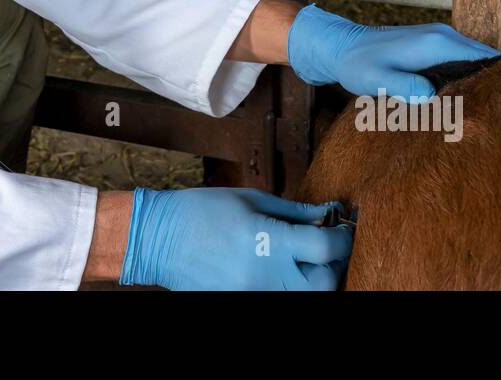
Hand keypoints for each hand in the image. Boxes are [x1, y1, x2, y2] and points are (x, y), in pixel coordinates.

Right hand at [119, 187, 351, 290]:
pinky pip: (278, 296)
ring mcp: (253, 294)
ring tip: (303, 257)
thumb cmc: (200, 211)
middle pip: (324, 284)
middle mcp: (264, 275)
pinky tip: (279, 266)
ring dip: (312, 278)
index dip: (342, 238)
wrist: (158, 240)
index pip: (325, 248)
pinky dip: (288, 284)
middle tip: (328, 246)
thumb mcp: (250, 199)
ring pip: (304, 296)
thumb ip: (292, 211)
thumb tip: (324, 215)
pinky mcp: (243, 301)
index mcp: (266, 241)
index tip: (342, 228)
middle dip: (333, 265)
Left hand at [286, 4, 500, 98]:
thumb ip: (405, 87)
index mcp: (438, 43)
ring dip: (478, 85)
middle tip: (500, 119)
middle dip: (493, 87)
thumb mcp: (378, 79)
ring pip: (473, 63)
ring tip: (484, 115)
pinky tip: (462, 103)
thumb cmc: (358, 64)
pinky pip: (459, 63)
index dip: (500, 83)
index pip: (485, 60)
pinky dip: (464, 80)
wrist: (340, 46)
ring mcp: (439, 40)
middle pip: (485, 61)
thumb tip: (434, 98)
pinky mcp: (432, 47)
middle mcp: (445, 37)